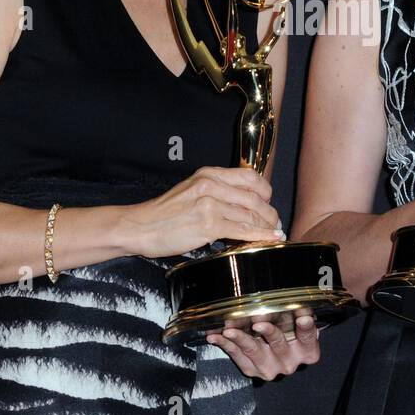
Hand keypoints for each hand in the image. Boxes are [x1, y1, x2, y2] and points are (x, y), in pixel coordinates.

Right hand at [123, 166, 283, 258]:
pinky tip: (267, 240)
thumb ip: (216, 192)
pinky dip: (259, 236)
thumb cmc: (164, 213)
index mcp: (208, 174)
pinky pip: (242, 230)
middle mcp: (211, 185)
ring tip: (273, 233)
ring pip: (250, 215)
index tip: (269, 202)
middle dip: (269, 213)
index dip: (265, 190)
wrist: (140, 226)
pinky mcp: (207, 224)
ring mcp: (209, 204)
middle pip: (254, 198)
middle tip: (275, 223)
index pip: (249, 176)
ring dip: (267, 227)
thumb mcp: (191, 191)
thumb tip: (242, 204)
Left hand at [206, 311, 320, 379]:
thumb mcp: (299, 321)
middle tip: (259, 323)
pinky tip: (216, 336)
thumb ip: (298, 308)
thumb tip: (298, 276)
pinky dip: (226, 345)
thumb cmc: (290, 331)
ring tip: (230, 329)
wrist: (280, 355)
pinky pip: (237, 357)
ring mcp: (271, 368)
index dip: (306, 328)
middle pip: (279, 344)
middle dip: (268, 332)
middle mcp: (290, 362)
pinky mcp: (252, 370)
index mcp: (307, 351)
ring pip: (255, 351)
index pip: (308, 337)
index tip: (303, 318)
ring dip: (241, 339)